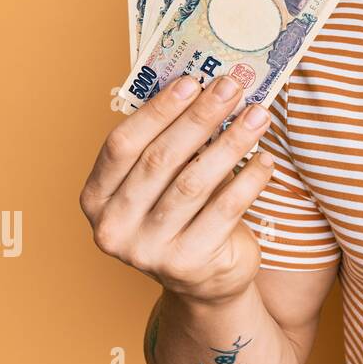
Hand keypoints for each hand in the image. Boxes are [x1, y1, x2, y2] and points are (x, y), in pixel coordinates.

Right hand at [80, 75, 275, 303]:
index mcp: (96, 198)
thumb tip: (206, 89)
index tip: (191, 81)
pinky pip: (224, 210)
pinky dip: (249, 179)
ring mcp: (148, 250)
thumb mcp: (164, 183)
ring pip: (194, 183)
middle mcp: (113, 227)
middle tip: (232, 87)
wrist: (206, 282)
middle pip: (160, 160)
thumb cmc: (184, 216)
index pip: (121, 145)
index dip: (157, 111)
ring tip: (258, 115)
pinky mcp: (188, 264)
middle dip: (200, 117)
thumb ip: (170, 144)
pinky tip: (266, 158)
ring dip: (231, 142)